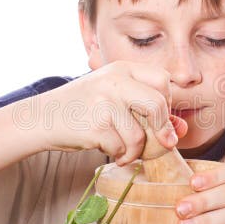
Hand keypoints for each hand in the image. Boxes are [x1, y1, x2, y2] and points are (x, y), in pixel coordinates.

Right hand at [40, 61, 186, 164]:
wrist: (43, 117)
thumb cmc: (84, 109)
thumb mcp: (114, 99)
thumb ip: (146, 110)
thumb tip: (181, 131)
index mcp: (122, 68)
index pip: (163, 80)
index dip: (167, 101)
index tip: (158, 117)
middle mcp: (115, 81)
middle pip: (158, 104)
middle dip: (162, 128)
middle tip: (161, 142)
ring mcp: (105, 102)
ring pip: (140, 134)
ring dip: (136, 150)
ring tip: (124, 150)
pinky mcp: (96, 125)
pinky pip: (121, 147)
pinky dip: (119, 155)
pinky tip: (109, 151)